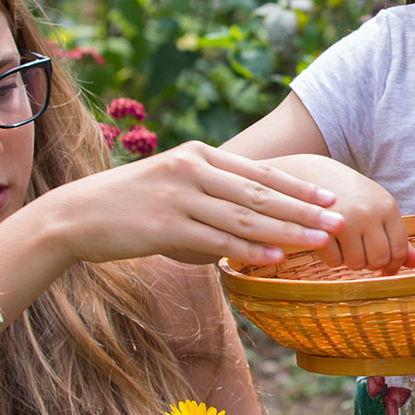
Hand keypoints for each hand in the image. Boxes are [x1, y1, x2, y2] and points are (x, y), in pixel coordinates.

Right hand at [41, 141, 340, 266]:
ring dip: (286, 231)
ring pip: (244, 217)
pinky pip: (216, 240)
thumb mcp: (171, 185)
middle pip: (259, 193)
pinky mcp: (164, 226)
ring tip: (320, 242)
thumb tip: (246, 218)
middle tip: (339, 219)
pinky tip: (275, 258)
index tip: (330, 196)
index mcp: (198, 155)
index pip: (259, 172)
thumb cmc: (128, 204)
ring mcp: (178, 197)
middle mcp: (192, 170)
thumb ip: (209, 194)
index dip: (298, 186)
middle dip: (303, 209)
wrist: (75, 215)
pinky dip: (249, 250)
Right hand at [264, 155, 414, 273]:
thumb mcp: (377, 208)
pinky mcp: (321, 227)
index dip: (392, 264)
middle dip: (370, 264)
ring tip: (345, 246)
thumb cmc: (350, 196)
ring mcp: (345, 220)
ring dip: (350, 262)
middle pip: (379, 260)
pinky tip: (330, 244)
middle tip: (361, 254)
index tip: (383, 267)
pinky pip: (334, 262)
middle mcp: (369, 213)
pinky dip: (332, 259)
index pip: (399, 250)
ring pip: (356, 264)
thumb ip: (398, 237)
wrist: (311, 174)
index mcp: (387, 206)